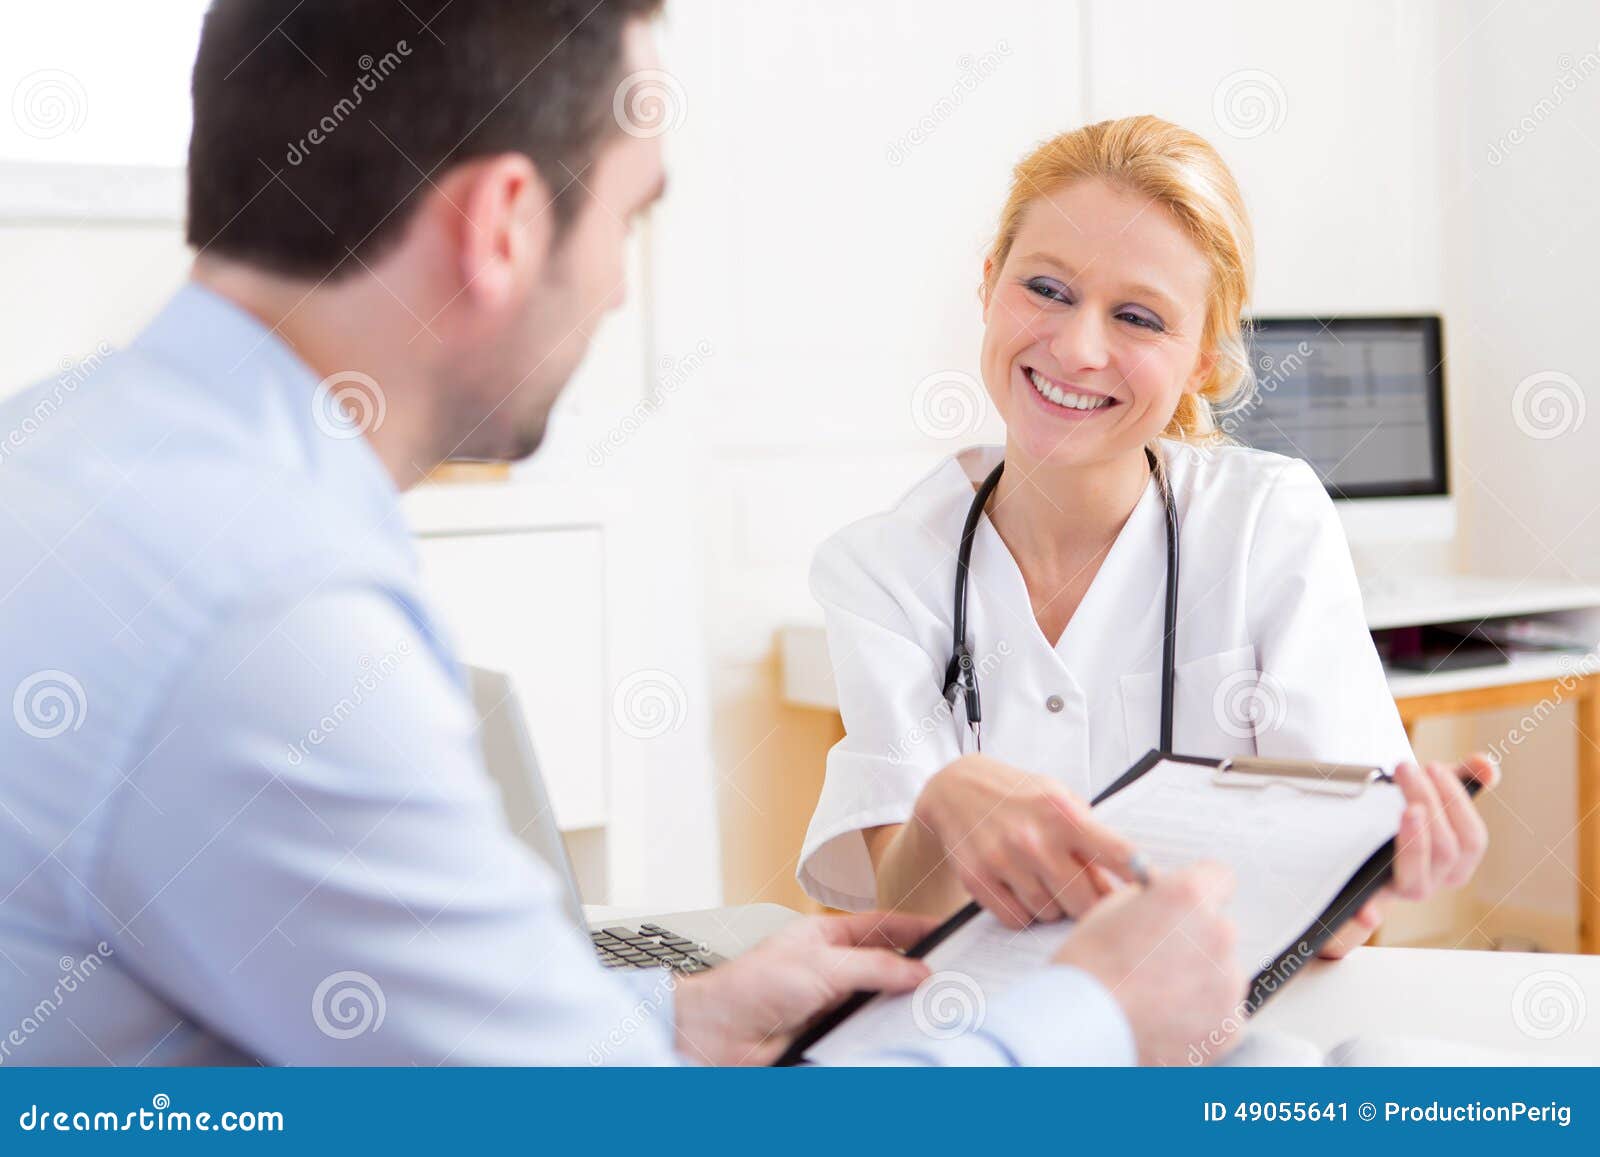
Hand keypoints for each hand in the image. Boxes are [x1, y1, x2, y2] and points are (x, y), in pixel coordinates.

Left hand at [671, 911, 936, 1065]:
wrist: (720, 1033)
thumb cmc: (752, 985)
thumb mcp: (823, 965)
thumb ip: (874, 967)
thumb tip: (917, 971)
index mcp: (828, 935)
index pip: (881, 925)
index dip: (914, 927)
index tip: (946, 931)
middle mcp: (832, 965)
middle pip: (884, 964)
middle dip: (914, 970)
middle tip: (950, 978)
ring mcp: (831, 999)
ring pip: (878, 1000)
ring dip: (900, 1006)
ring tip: (932, 1010)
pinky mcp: (828, 1032)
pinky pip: (865, 1030)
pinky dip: (884, 1033)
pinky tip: (901, 1036)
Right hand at [912, 754, 1139, 927]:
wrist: (955, 789)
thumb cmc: (1017, 795)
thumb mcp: (1060, 800)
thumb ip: (1090, 838)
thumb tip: (1123, 884)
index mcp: (1062, 814)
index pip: (1119, 855)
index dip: (1142, 880)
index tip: (1153, 894)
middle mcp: (1034, 838)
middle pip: (1084, 900)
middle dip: (1088, 902)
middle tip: (1083, 893)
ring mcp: (1003, 860)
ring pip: (1050, 914)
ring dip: (1054, 907)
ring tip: (1044, 882)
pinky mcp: (977, 879)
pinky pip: (1017, 919)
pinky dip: (1024, 913)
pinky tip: (1021, 890)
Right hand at [1054, 862, 1246, 1065]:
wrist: (1083, 1026)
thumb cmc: (1089, 968)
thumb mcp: (1113, 908)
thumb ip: (1154, 900)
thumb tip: (1167, 905)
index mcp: (1190, 897)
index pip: (1219, 876)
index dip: (1200, 890)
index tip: (1187, 906)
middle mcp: (1219, 935)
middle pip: (1218, 929)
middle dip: (1194, 940)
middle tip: (1156, 959)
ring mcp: (1228, 984)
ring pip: (1220, 974)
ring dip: (1197, 980)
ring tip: (1154, 995)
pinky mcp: (1229, 1026)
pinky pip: (1221, 1014)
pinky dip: (1199, 1018)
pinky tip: (1164, 1018)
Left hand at [1318, 754, 1496, 958]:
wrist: (1368, 833)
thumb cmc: (1411, 812)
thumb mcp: (1436, 791)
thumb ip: (1463, 777)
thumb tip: (1486, 765)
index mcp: (1458, 862)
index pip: (1471, 840)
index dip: (1457, 803)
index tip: (1434, 767)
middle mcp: (1436, 880)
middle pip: (1444, 849)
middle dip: (1429, 804)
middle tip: (1406, 767)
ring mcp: (1405, 888)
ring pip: (1417, 872)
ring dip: (1414, 838)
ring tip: (1406, 804)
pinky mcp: (1375, 893)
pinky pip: (1374, 907)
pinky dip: (1371, 911)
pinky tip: (1367, 915)